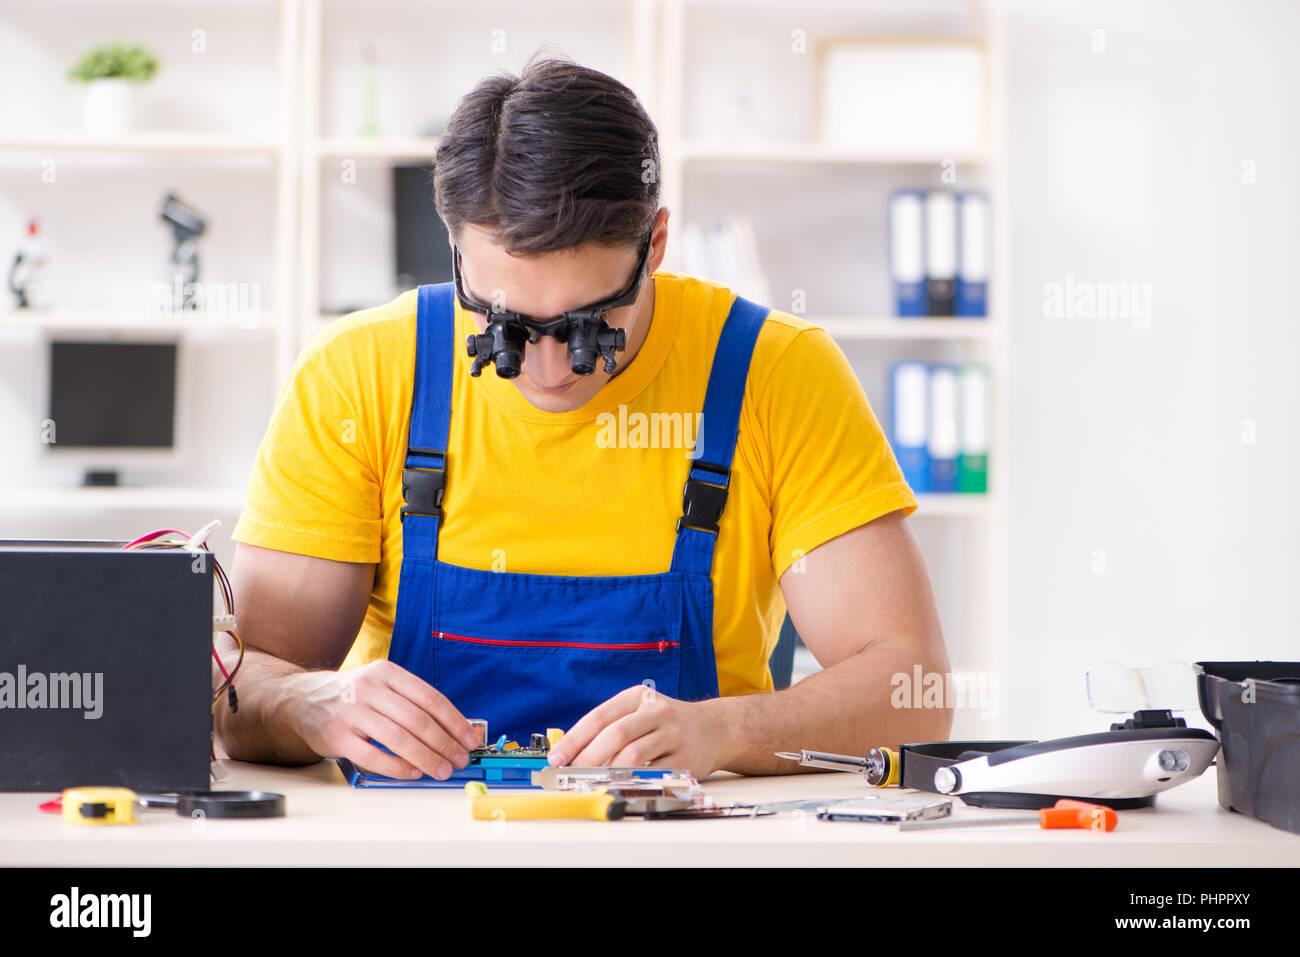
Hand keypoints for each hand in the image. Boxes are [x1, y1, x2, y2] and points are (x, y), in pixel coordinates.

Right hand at [284, 660, 479, 779]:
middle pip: (417, 720)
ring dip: (426, 758)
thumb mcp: (382, 684)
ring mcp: (352, 712)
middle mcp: (369, 688)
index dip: (454, 721)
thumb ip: (412, 702)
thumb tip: (453, 730)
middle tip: (459, 760)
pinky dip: (397, 767)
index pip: (430, 698)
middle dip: (444, 743)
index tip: (469, 740)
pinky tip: (413, 772)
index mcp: (387, 673)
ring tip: (441, 770)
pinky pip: (373, 756)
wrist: (303, 698)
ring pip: (398, 738)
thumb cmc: (353, 695)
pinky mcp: (337, 736)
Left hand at [547, 685, 733, 779]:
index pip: (599, 717)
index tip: (557, 757)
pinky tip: (619, 785)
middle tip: (571, 774)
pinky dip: (631, 781)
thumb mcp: (640, 711)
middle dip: (588, 758)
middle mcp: (657, 711)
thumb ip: (610, 726)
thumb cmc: (667, 723)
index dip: (574, 739)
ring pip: (633, 755)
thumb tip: (570, 752)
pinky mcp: (685, 759)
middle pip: (616, 735)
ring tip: (593, 781)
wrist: (716, 729)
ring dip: (608, 771)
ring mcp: (673, 734)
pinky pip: (652, 773)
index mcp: (639, 696)